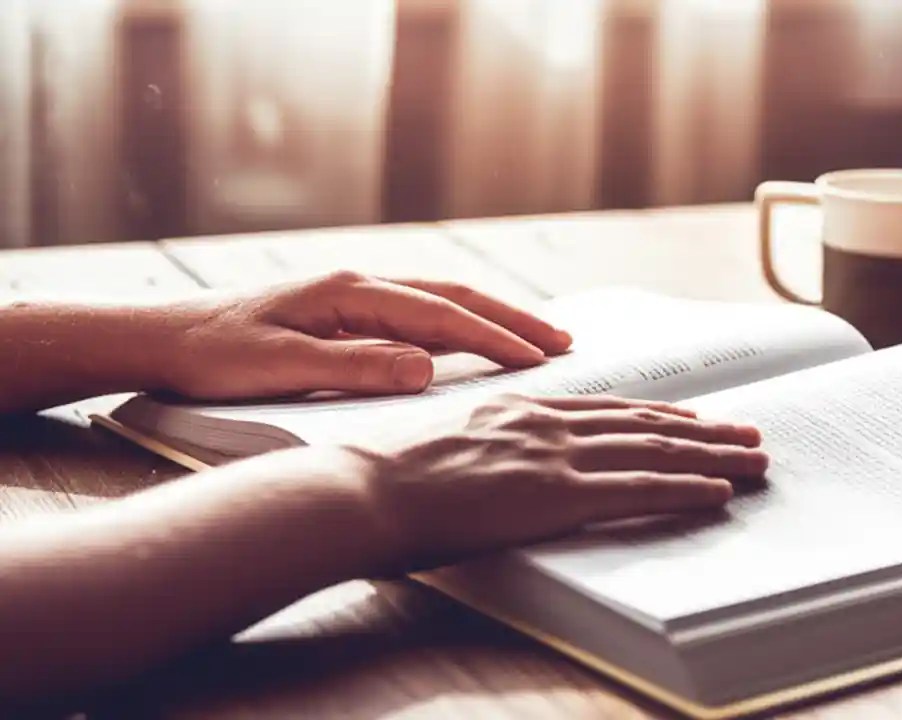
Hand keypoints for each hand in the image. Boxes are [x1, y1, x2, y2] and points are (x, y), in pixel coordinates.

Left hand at [156, 271, 572, 399]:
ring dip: (492, 319)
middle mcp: (360, 284)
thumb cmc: (213, 355)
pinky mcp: (348, 312)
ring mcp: (355, 295)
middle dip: (513, 319)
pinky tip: (476, 343)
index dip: (494, 338)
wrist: (163, 338)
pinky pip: (421, 314)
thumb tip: (427, 369)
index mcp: (349, 292)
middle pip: (455, 295)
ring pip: (442, 301)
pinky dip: (461, 326)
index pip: (441, 314)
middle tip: (565, 343)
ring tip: (538, 340)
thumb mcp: (279, 367)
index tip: (540, 360)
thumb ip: (355, 368)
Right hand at [351, 394, 767, 569]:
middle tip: (750, 434)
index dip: (662, 415)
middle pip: (646, 423)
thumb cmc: (392, 478)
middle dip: (706, 431)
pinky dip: (686, 488)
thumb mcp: (452, 440)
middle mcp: (547, 421)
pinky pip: (639, 488)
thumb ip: (495, 440)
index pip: (611, 409)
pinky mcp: (557, 493)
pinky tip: (719, 492)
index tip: (698, 419)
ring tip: (754, 461)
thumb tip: (513, 459)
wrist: (364, 491)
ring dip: (713, 457)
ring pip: (656, 449)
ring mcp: (555, 454)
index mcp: (521, 406)